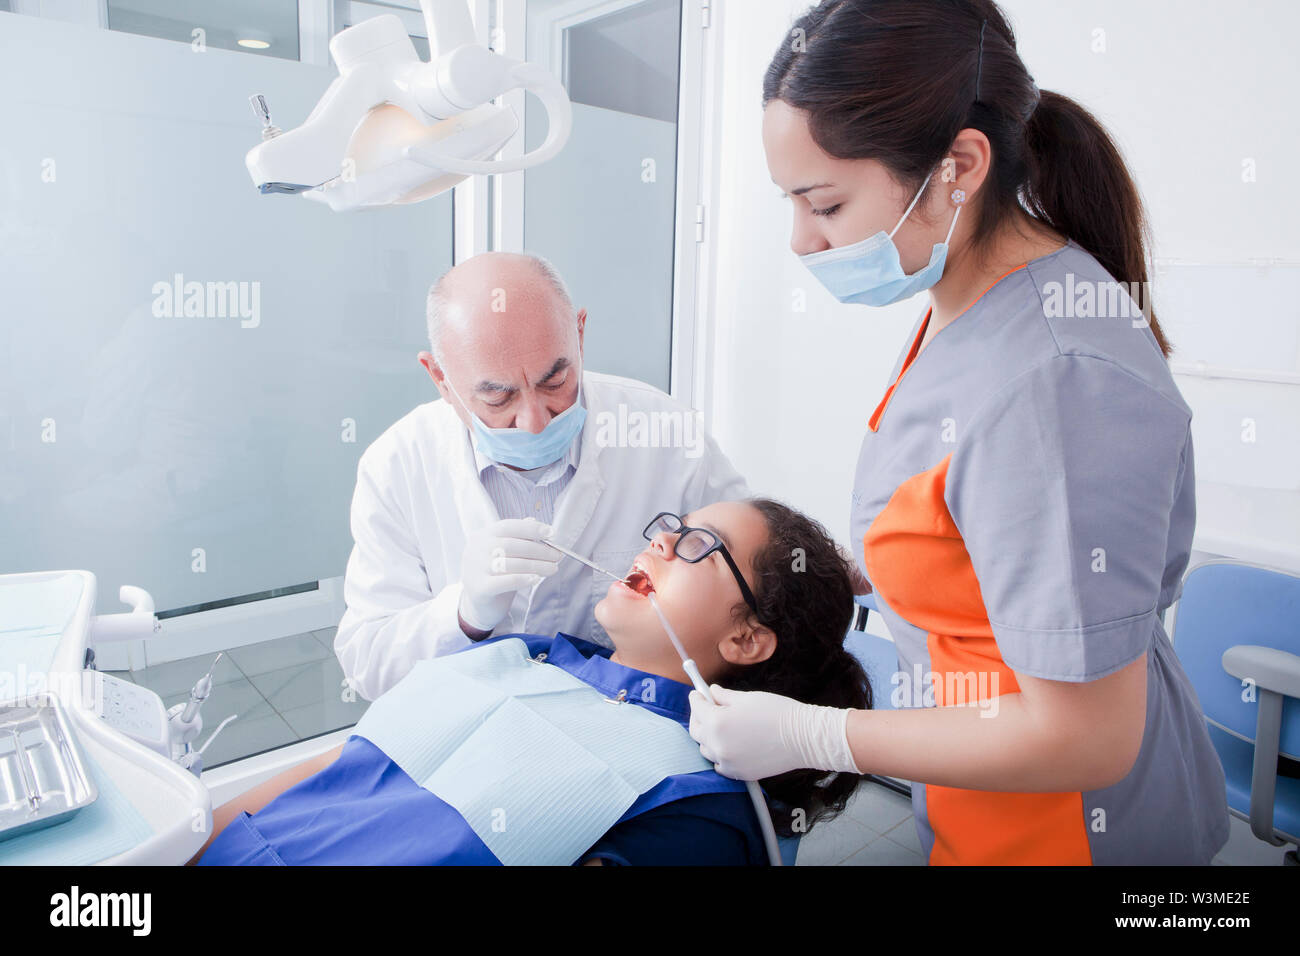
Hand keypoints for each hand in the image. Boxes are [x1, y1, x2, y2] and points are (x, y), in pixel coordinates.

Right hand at [458, 518, 559, 633]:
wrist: (478, 605)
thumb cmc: (496, 576)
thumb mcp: (504, 553)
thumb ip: (517, 537)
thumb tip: (535, 522)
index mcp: (482, 536)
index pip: (508, 526)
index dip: (531, 529)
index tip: (550, 533)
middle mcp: (476, 550)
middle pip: (511, 545)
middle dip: (539, 550)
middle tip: (557, 556)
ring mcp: (476, 569)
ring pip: (510, 563)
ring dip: (536, 565)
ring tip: (552, 568)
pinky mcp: (480, 589)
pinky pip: (505, 581)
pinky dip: (523, 579)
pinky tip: (536, 579)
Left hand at [688, 685, 860, 779]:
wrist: (803, 738)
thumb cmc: (777, 713)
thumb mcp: (747, 698)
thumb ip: (724, 696)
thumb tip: (712, 692)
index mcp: (717, 722)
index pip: (697, 708)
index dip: (697, 698)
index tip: (698, 693)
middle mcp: (717, 744)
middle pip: (696, 730)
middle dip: (698, 717)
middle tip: (705, 708)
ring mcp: (727, 762)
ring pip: (706, 749)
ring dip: (708, 736)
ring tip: (720, 726)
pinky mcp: (739, 773)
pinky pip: (720, 764)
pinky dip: (720, 754)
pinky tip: (729, 745)